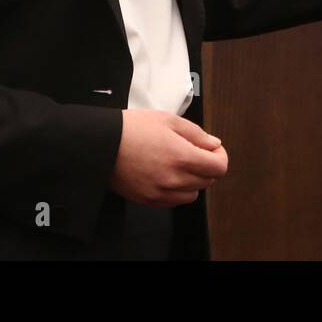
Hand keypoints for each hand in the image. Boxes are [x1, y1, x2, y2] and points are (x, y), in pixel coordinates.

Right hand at [109, 109, 228, 206]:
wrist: (102, 144)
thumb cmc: (131, 129)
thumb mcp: (168, 119)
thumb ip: (196, 133)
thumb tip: (213, 144)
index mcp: (181, 156)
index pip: (219, 167)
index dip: (220, 156)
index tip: (213, 149)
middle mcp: (174, 179)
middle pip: (208, 180)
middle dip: (206, 165)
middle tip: (195, 152)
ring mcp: (161, 192)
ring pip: (193, 194)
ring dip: (193, 180)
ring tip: (179, 163)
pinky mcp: (149, 200)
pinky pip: (175, 201)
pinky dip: (177, 190)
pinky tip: (167, 174)